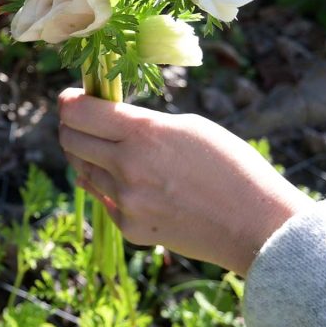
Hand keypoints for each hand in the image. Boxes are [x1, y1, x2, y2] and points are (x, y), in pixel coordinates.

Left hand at [58, 87, 312, 275]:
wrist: (256, 225)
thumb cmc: (232, 166)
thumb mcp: (189, 128)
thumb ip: (143, 124)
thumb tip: (107, 121)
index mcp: (142, 133)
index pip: (78, 112)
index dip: (69, 101)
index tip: (71, 98)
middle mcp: (126, 167)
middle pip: (70, 140)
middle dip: (71, 127)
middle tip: (83, 121)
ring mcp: (126, 201)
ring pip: (84, 171)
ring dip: (90, 157)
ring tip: (110, 150)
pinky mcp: (130, 228)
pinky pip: (105, 201)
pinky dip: (110, 189)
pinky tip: (132, 183)